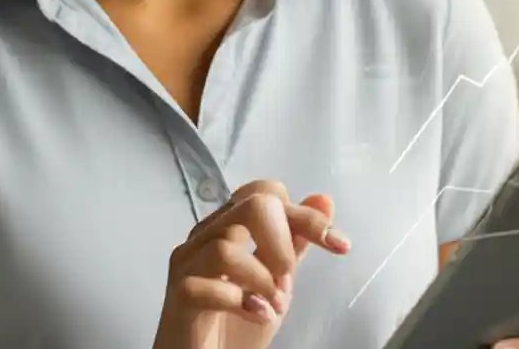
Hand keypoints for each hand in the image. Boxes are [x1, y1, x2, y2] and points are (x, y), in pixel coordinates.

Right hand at [152, 180, 351, 348]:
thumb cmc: (235, 324)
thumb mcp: (277, 281)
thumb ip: (294, 241)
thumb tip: (323, 199)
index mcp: (227, 226)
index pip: (267, 194)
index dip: (306, 216)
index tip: (339, 244)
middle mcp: (204, 236)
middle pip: (251, 204)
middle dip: (283, 240)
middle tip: (289, 275)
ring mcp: (187, 264)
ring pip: (226, 247)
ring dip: (263, 280)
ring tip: (275, 305)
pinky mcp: (180, 295)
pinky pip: (208, 286)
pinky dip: (241, 302)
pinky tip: (257, 315)